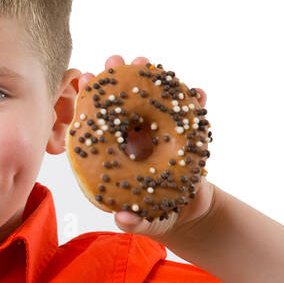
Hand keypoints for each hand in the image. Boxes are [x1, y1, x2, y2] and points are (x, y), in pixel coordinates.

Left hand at [78, 54, 215, 243]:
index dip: (91, 102)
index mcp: (116, 154)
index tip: (84, 79)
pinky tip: (198, 93)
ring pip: (154, 100)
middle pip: (123, 102)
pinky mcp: (183, 133)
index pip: (99, 123)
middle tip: (115, 59)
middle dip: (118, 78)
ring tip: (149, 63)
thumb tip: (123, 219)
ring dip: (153, 80)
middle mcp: (134, 138)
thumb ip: (134, 223)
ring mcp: (158, 132)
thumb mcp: (145, 223)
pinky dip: (194, 101)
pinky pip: (189, 113)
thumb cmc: (157, 217)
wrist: (188, 214)